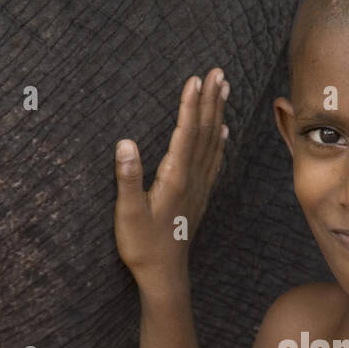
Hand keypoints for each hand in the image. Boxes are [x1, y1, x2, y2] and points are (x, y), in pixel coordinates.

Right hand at [114, 69, 228, 289]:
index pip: (186, 134)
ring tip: (224, 90)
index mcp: (174, 179)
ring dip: (218, 114)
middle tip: (218, 72)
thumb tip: (124, 144)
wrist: (165, 275)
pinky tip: (223, 130)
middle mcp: (192, 179)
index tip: (195, 79)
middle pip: (205, 132)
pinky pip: (213, 161)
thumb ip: (127, 178)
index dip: (191, 105)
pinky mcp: (199, 196)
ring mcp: (199, 187)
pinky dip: (219, 141)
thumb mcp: (127, 214)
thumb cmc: (142, 246)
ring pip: (212, 143)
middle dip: (211, 100)